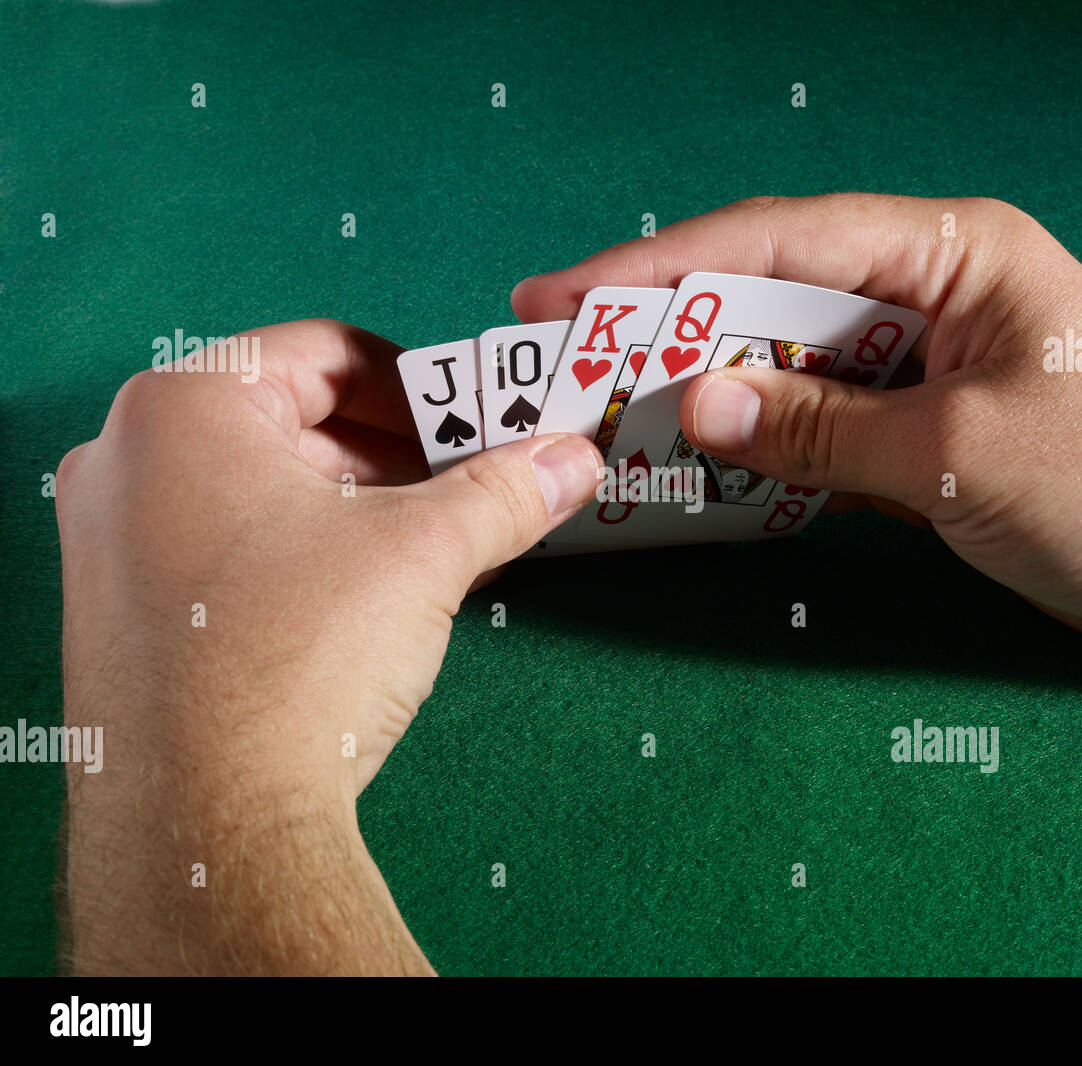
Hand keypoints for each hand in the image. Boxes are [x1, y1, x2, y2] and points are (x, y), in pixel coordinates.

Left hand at [56, 319, 601, 973]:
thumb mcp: (423, 553)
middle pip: (297, 419)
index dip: (422, 382)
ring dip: (365, 507)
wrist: (211, 828)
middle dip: (401, 454)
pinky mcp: (127, 614)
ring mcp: (113, 542)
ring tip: (444, 542)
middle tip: (474, 484)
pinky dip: (313, 553)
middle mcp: (127, 460)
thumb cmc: (299, 656)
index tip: (478, 422)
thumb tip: (572, 459)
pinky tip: (380, 595)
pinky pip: (234, 548)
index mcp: (182, 409)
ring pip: (267, 489)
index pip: (326, 351)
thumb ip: (504, 490)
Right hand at [514, 195, 1081, 670]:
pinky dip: (761, 456)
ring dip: (708, 401)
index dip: (660, 269)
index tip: (561, 298)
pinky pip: (819, 434)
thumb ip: (824, 429)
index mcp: (948, 254)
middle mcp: (927, 298)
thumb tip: (700, 405)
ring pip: (788, 372)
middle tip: (562, 367)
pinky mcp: (924, 441)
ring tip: (611, 424)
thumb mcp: (963, 451)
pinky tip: (703, 472)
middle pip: (770, 300)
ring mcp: (923, 371)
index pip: (777, 242)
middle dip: (668, 333)